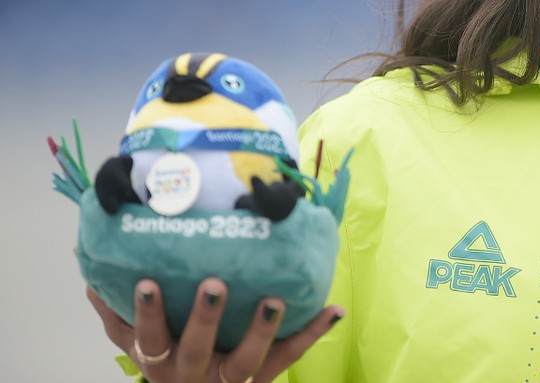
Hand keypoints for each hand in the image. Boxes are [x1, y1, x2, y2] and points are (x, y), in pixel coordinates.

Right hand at [87, 277, 343, 381]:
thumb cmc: (168, 365)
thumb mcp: (140, 349)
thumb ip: (118, 319)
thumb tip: (92, 279)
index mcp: (160, 361)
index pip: (149, 337)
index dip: (148, 313)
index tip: (149, 281)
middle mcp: (193, 374)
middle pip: (197, 348)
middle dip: (204, 317)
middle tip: (214, 283)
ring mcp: (231, 380)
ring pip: (246, 360)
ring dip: (262, 329)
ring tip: (274, 299)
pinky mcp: (264, 379)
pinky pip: (290, 357)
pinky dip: (313, 333)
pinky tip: (334, 309)